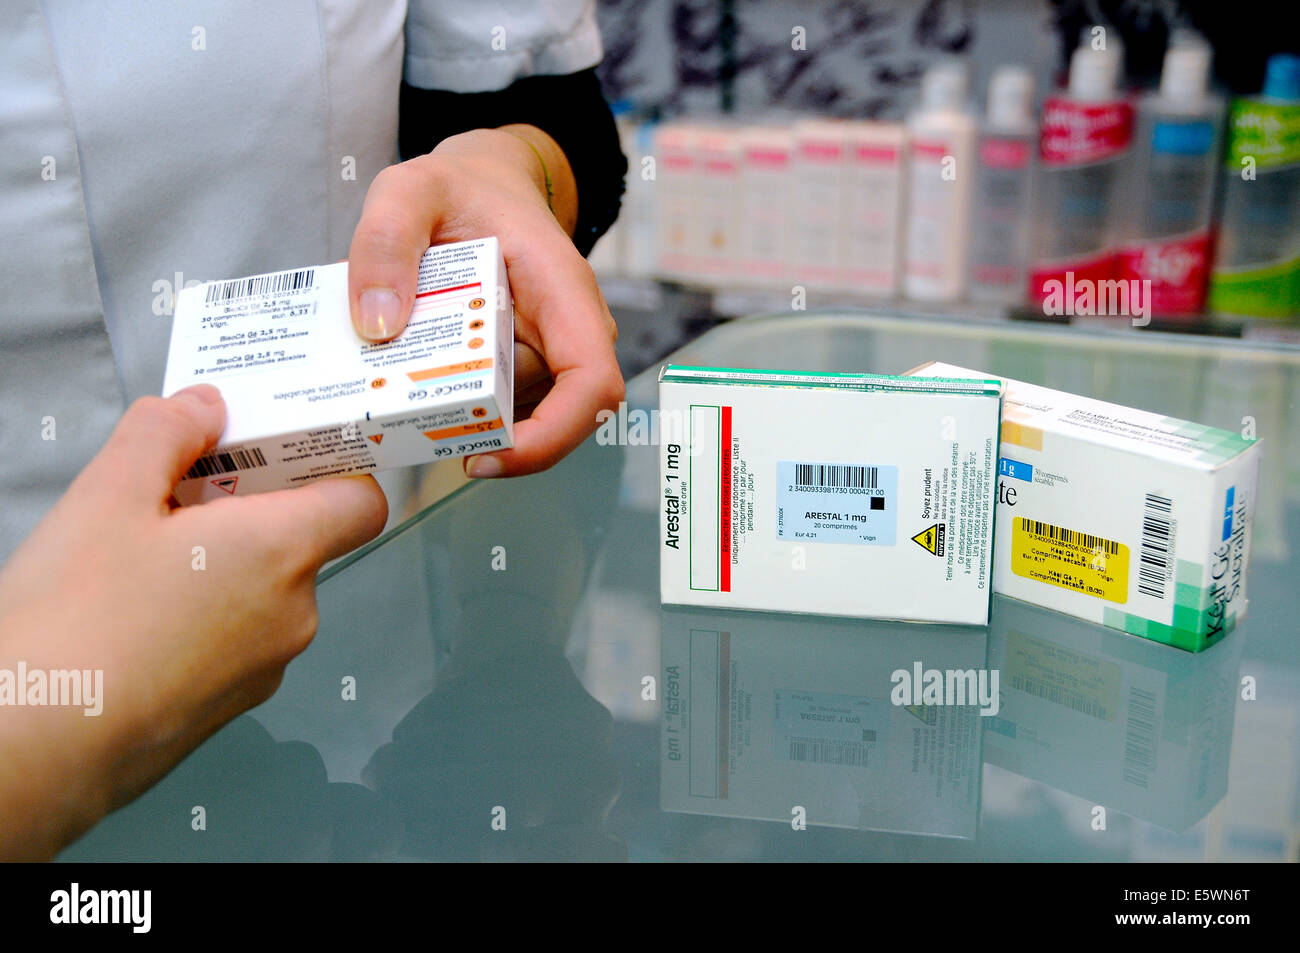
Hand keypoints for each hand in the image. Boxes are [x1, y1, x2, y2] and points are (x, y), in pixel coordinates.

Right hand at [0, 385, 386, 858]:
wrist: (30, 750)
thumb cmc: (73, 624)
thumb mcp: (107, 496)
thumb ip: (166, 433)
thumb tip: (206, 407)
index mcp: (283, 554)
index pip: (361, 501)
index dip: (331, 469)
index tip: (278, 452)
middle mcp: (292, 615)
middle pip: (301, 542)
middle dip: (247, 512)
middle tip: (175, 498)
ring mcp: (264, 670)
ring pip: (262, 593)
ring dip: (219, 566)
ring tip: (138, 561)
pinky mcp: (227, 708)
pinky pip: (234, 640)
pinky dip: (202, 616)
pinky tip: (133, 616)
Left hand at [346, 125, 623, 477]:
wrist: (481, 186)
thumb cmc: (457, 187)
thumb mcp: (408, 189)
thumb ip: (385, 241)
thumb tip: (378, 326)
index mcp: (563, 291)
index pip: (592, 384)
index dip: (553, 436)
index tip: (488, 455)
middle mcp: (570, 332)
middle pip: (540, 411)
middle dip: (474, 421)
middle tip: (402, 408)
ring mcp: (550, 355)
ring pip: (513, 414)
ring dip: (460, 414)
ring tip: (399, 388)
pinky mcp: (525, 368)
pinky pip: (498, 406)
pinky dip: (456, 406)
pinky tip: (413, 386)